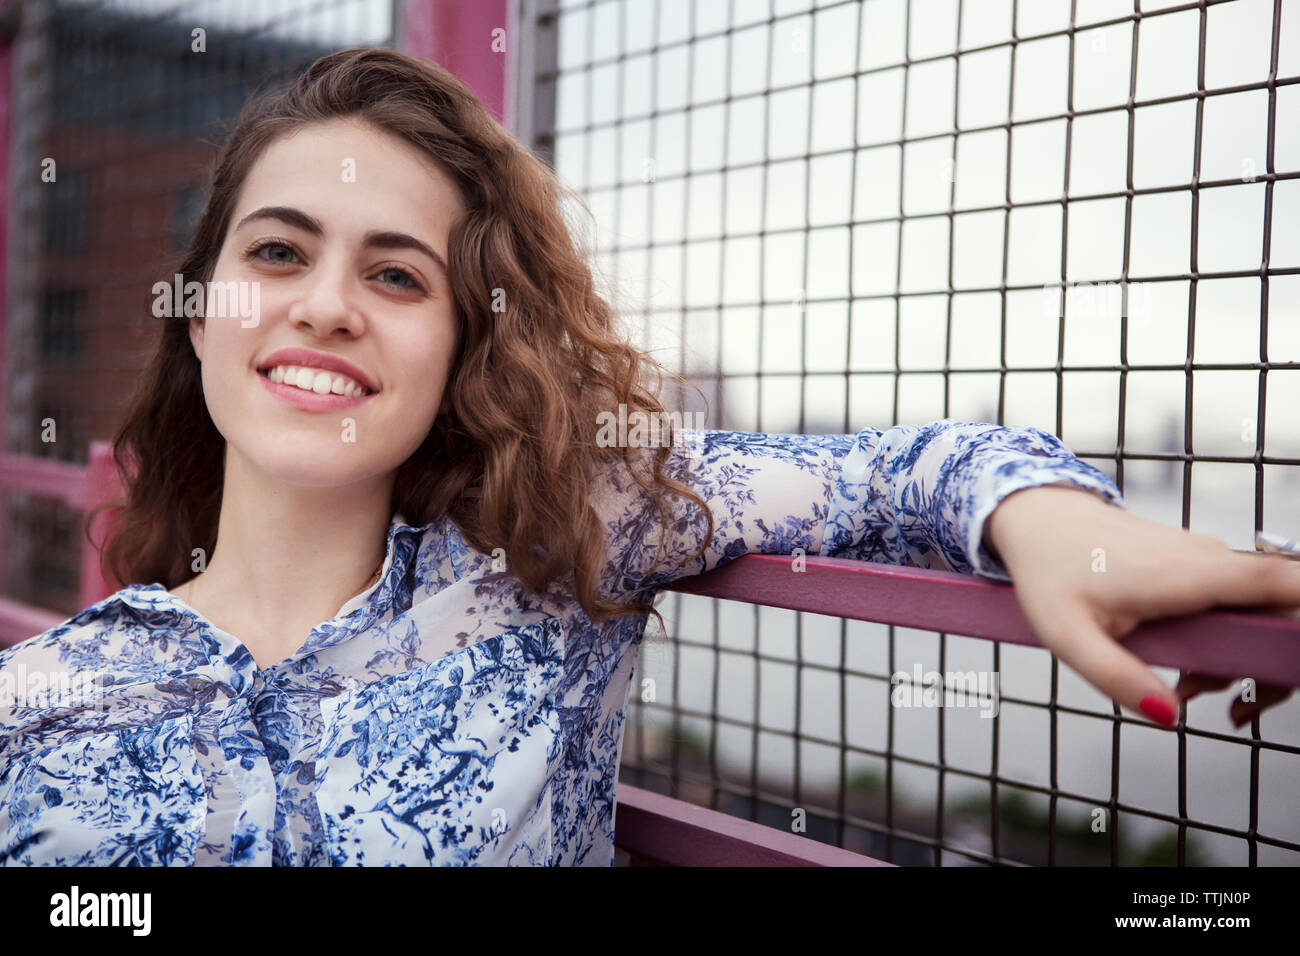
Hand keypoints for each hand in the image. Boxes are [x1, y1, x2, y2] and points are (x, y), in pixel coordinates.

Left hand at [984, 485, 1298, 729]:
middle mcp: (1211, 560)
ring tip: (1185, 684)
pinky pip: (1237, 604)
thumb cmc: (1049, 573)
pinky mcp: (1201, 563)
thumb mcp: (1067, 637)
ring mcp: (1209, 558)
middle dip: (1266, 668)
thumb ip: (1117, 678)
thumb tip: (1169, 715)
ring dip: (1239, 659)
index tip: (1291, 662)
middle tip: (1221, 704)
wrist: (1039, 519)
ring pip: (1260, 613)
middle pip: (1283, 613)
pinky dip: (1225, 640)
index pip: (1284, 585)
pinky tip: (1183, 660)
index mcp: (1190, 574)